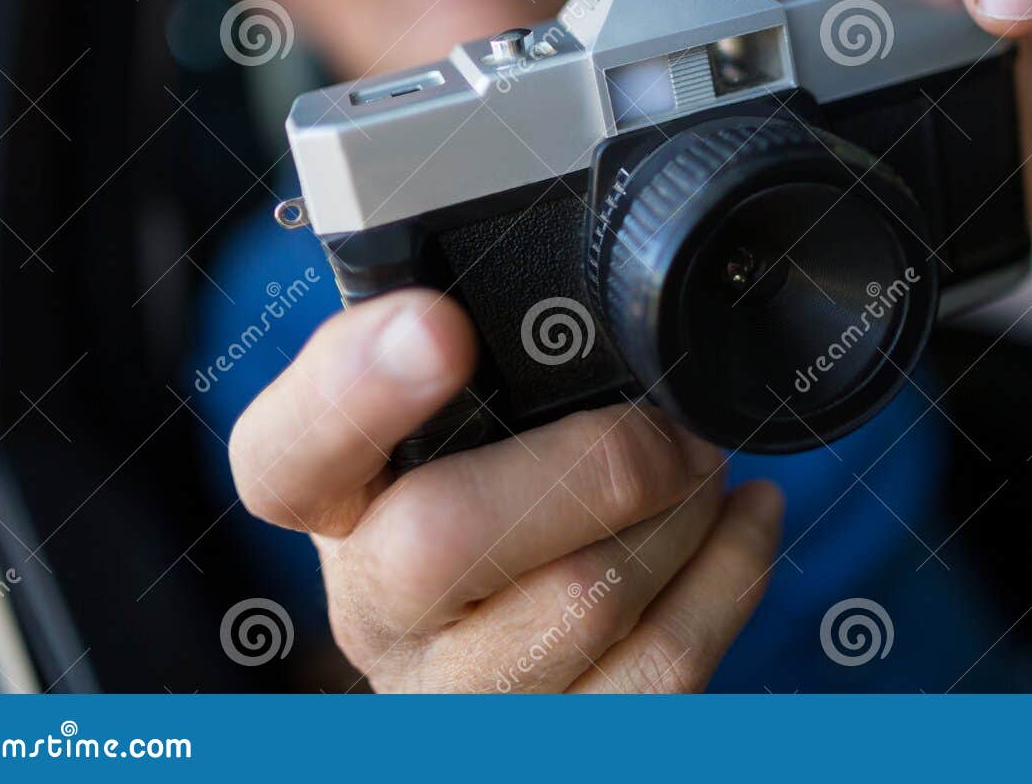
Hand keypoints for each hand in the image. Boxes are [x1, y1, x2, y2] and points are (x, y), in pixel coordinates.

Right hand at [229, 288, 782, 691]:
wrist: (508, 639)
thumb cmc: (490, 491)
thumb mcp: (458, 420)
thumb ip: (481, 354)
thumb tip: (578, 293)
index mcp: (333, 503)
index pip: (288, 452)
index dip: (355, 390)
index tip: (438, 328)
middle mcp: (375, 610)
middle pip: (445, 538)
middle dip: (598, 464)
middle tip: (669, 430)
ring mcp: (461, 697)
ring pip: (582, 606)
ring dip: (681, 516)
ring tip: (703, 468)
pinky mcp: (559, 740)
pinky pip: (661, 675)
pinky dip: (729, 577)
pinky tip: (743, 523)